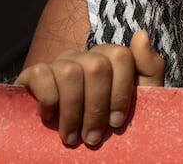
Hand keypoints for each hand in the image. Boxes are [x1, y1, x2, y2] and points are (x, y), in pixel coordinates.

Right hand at [16, 30, 164, 146]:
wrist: (74, 147)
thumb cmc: (108, 121)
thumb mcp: (139, 99)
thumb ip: (149, 68)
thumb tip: (141, 34)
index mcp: (110, 58)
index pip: (121, 56)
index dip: (120, 92)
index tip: (117, 123)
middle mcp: (85, 55)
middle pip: (97, 67)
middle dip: (96, 108)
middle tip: (93, 138)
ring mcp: (59, 62)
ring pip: (70, 72)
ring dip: (72, 111)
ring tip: (72, 137)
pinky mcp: (34, 73)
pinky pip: (41, 74)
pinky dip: (48, 99)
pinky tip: (49, 117)